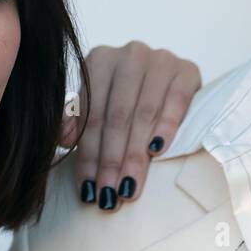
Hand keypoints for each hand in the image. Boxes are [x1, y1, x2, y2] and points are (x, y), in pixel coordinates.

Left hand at [62, 41, 201, 210]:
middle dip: (111, 161)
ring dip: (135, 155)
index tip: (88, 188)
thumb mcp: (98, 107)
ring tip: (129, 187)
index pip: (92, 115)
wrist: (169, 83)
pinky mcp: (188, 70)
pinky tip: (157, 151)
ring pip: (144, 113)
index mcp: (101, 60)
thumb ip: (77, 122)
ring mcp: (161, 60)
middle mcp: (131, 55)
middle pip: (117, 116)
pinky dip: (166, 127)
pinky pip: (176, 101)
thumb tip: (62, 139)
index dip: (88, 155)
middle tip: (109, 195)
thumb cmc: (127, 101)